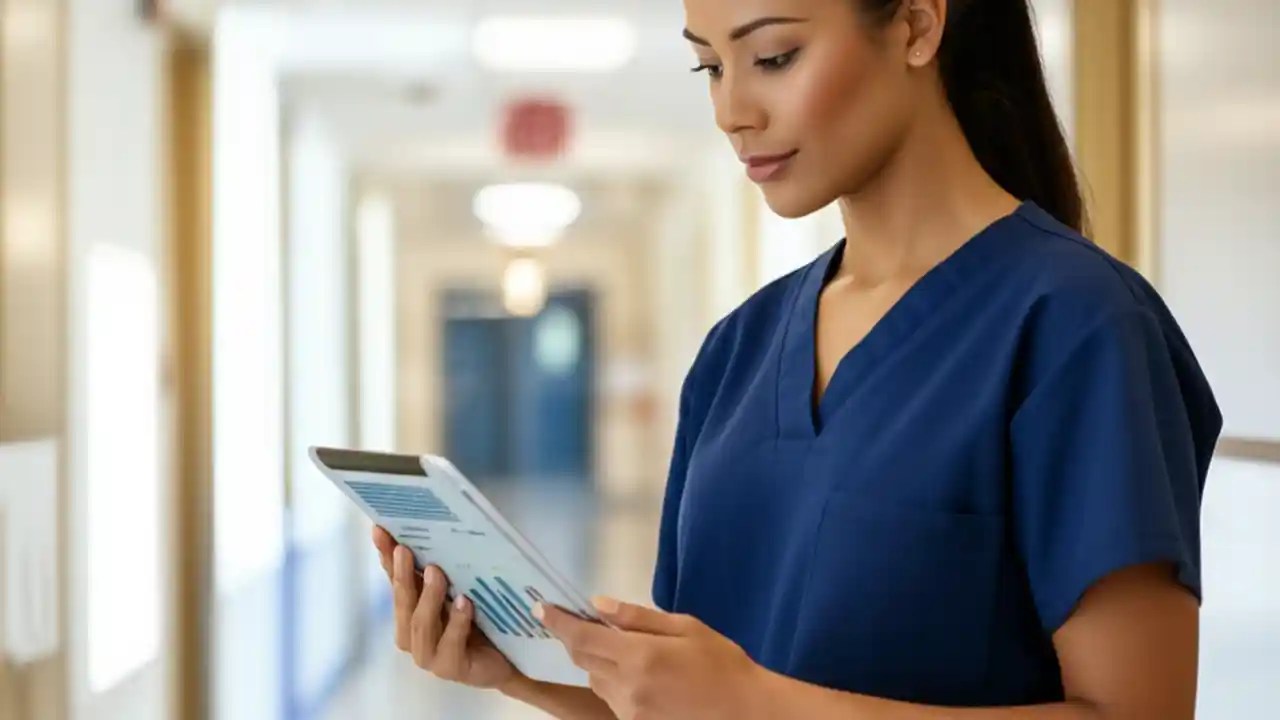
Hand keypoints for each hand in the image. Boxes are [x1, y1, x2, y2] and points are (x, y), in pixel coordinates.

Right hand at [372, 526, 520, 690]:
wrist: (506, 658)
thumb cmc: (478, 621)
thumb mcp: (457, 590)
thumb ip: (436, 572)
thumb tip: (426, 536)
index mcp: (410, 613)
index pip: (394, 582)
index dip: (386, 558)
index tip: (380, 531)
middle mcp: (412, 635)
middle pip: (403, 604)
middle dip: (403, 577)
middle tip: (405, 550)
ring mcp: (429, 655)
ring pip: (421, 625)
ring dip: (428, 597)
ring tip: (436, 572)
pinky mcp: (451, 668)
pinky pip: (450, 643)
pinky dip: (456, 622)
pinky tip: (464, 602)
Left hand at [536, 596, 771, 719]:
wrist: (745, 712)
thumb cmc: (721, 663)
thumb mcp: (685, 627)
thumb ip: (637, 617)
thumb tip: (598, 605)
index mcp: (639, 656)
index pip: (581, 637)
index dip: (557, 621)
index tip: (541, 608)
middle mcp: (626, 686)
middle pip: (582, 659)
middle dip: (577, 639)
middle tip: (581, 621)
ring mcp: (629, 711)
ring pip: (596, 679)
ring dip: (599, 662)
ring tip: (627, 651)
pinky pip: (612, 698)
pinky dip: (615, 682)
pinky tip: (641, 675)